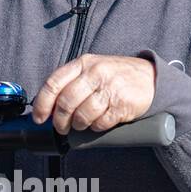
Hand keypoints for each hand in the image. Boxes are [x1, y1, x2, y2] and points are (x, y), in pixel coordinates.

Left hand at [31, 54, 156, 134]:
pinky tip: (98, 124)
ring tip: (80, 125)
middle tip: (61, 128)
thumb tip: (48, 106)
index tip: (39, 118)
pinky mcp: (122, 104)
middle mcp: (95, 73)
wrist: (151, 78)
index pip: (53, 83)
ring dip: (78, 125)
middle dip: (60, 121)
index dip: (43, 104)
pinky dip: (96, 127)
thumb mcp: (92, 69)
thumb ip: (72, 82)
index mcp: (82, 64)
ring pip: (82, 114)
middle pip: (66, 102)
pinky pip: (100, 122)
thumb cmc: (115, 76)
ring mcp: (110, 88)